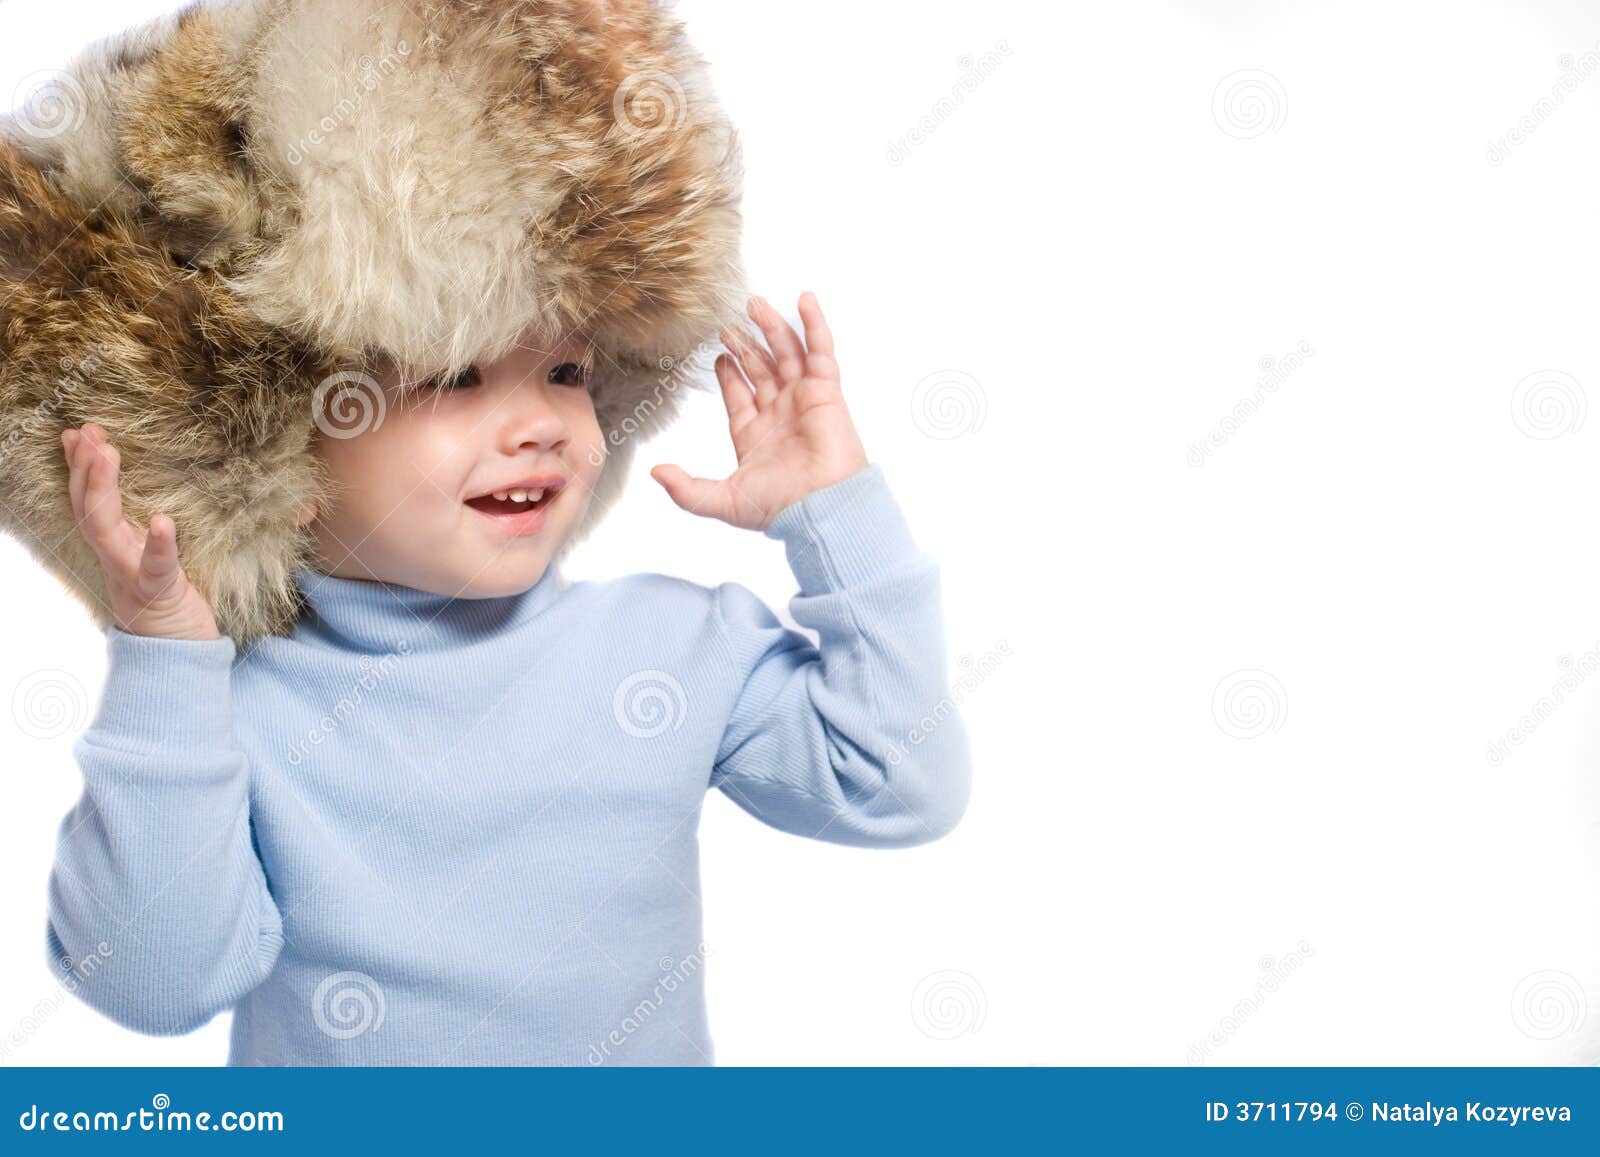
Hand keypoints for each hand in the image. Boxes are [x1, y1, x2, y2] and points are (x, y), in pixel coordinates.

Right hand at [61, 424, 221, 640]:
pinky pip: (157, 569)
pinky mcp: (162, 595)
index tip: (80, 433)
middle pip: (89, 510)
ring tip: (107, 455)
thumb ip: (143, 532)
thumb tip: (147, 498)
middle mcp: (117, 559)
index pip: (90, 502)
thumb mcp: (152, 560)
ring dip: (103, 491)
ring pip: (107, 532)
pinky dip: (159, 545)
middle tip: (87, 433)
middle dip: (85, 470)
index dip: (81, 468)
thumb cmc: (168, 605)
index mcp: (118, 547)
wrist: (176, 659)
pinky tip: (163, 521)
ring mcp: (133, 577)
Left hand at [651, 291, 869, 530]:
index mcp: (754, 434)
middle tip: (727, 320)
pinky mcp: (826, 391)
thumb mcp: (723, 500)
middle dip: (744, 343)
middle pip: (759, 367)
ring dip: (771, 327)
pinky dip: (814, 324)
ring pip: (785, 353)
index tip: (718, 352)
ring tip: (753, 303)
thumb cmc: (779, 508)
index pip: (738, 393)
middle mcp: (779, 412)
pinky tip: (804, 300)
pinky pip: (820, 350)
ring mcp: (803, 399)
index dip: (727, 372)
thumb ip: (687, 489)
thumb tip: (655, 473)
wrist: (822, 507)